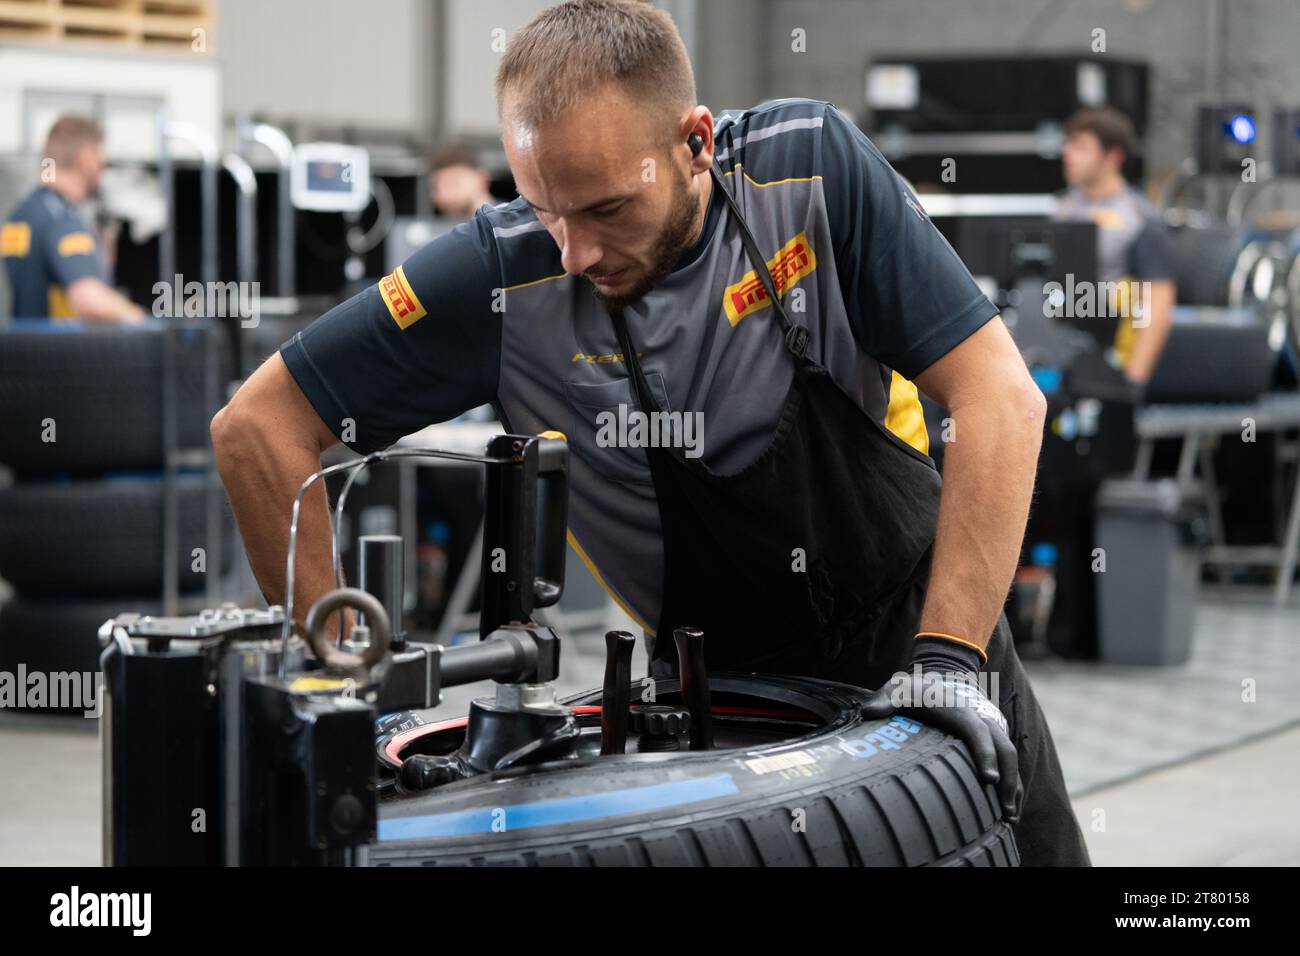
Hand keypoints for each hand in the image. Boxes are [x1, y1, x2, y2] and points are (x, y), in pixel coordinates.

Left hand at [860, 636, 1023, 822]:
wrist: (934, 681)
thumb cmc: (913, 691)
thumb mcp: (897, 690)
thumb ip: (884, 700)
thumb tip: (868, 712)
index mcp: (960, 711)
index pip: (978, 732)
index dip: (985, 754)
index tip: (989, 780)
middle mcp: (981, 721)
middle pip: (1004, 749)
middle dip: (1009, 779)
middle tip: (1005, 811)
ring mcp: (989, 732)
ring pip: (1010, 758)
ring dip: (1014, 787)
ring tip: (1010, 819)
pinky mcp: (990, 742)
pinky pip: (1007, 763)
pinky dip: (1012, 785)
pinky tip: (1008, 811)